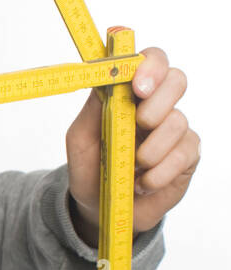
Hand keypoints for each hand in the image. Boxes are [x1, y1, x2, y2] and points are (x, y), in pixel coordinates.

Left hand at [65, 46, 200, 245]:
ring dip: (151, 148)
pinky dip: (159, 171)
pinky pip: (183, 153)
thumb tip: (107, 78)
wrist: (101, 209)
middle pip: (176, 79)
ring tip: (133, 166)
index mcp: (131, 94)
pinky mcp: (188, 155)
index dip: (150, 64)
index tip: (137, 85)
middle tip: (141, 121)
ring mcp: (175, 129)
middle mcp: (157, 105)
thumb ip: (94, 107)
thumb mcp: (81, 138)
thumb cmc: (91, 168)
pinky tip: (143, 183)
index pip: (152, 60)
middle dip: (158, 100)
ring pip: (177, 120)